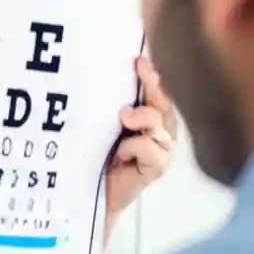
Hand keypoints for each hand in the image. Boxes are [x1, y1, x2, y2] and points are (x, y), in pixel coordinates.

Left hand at [104, 56, 176, 238]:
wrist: (91, 195)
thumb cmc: (95, 158)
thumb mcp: (99, 128)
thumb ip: (107, 109)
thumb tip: (99, 78)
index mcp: (146, 117)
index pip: (154, 91)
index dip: (151, 74)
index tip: (139, 59)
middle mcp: (159, 130)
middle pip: (163, 103)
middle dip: (153, 85)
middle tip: (141, 69)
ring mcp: (161, 149)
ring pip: (160, 123)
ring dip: (143, 116)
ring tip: (124, 117)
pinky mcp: (156, 168)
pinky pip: (153, 149)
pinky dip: (136, 146)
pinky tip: (121, 152)